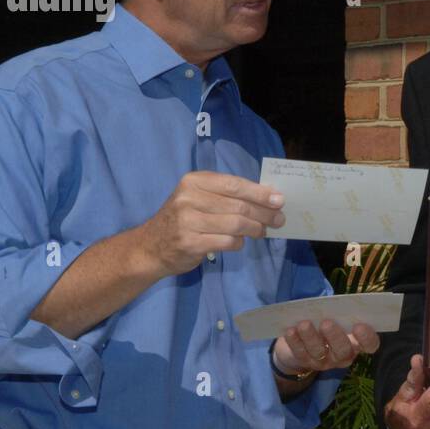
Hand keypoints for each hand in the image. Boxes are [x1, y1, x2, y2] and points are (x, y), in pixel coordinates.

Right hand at [136, 171, 286, 277]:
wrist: (150, 247)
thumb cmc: (182, 219)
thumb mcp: (198, 197)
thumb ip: (226, 195)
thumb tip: (267, 198)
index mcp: (194, 181)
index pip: (234, 185)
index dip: (260, 193)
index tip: (279, 200)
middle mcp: (189, 198)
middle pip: (238, 205)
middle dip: (264, 213)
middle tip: (279, 219)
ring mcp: (188, 221)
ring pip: (236, 224)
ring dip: (255, 229)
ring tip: (263, 231)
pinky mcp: (190, 243)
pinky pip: (227, 242)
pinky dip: (239, 243)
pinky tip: (240, 241)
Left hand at [273, 320, 379, 373]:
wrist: (302, 342)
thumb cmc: (325, 323)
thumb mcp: (336, 318)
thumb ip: (340, 313)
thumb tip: (336, 302)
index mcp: (356, 343)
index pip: (370, 345)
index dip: (367, 338)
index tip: (359, 325)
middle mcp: (342, 355)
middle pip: (343, 351)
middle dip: (335, 336)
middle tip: (326, 323)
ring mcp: (324, 361)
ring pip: (319, 352)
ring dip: (311, 337)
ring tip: (304, 324)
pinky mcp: (305, 362)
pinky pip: (300, 353)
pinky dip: (295, 341)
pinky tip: (290, 330)